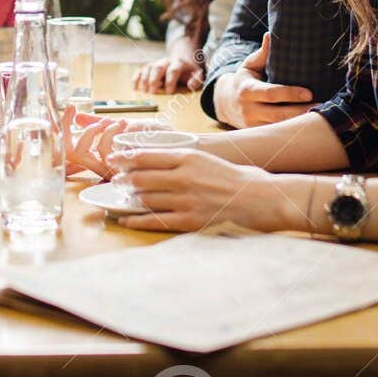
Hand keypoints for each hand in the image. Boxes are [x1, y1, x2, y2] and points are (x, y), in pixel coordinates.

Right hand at [61, 107, 169, 177]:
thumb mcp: (122, 127)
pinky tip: (122, 125)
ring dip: (97, 131)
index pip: (68, 150)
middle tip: (83, 115)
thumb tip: (76, 114)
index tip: (69, 108)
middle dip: (72, 130)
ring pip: (87, 152)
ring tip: (114, 121)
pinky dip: (110, 133)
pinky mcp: (123, 171)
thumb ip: (97, 123)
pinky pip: (106, 152)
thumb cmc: (152, 136)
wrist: (179, 144)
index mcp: (98, 158)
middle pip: (71, 154)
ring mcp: (111, 171)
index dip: (63, 129)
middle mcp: (101, 167)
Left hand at [111, 147, 287, 233]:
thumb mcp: (209, 159)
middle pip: (141, 177)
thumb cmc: (239, 178)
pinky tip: (126, 219)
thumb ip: (184, 160)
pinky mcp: (190, 220)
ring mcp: (185, 200)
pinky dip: (136, 220)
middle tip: (116, 180)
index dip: (125, 158)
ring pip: (145, 198)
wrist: (263, 199)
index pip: (146, 156)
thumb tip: (157, 162)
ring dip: (129, 199)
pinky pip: (156, 220)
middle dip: (123, 179)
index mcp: (188, 157)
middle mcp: (183, 177)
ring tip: (121, 197)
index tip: (114, 159)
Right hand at [132, 56, 203, 93]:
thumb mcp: (198, 74)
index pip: (173, 70)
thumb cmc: (190, 71)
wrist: (183, 60)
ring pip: (147, 68)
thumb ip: (197, 79)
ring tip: (144, 91)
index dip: (170, 81)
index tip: (169, 92)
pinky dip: (136, 78)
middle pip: (157, 68)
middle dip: (154, 79)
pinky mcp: (149, 68)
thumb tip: (190, 85)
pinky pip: (140, 70)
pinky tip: (135, 88)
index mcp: (178, 64)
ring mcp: (156, 64)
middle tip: (153, 92)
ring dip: (144, 80)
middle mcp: (166, 62)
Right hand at [212, 33, 311, 127]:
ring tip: (321, 117)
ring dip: (300, 123)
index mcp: (247, 91)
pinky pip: (278, 133)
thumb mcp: (249, 66)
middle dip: (301, 112)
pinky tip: (309, 126)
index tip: (309, 92)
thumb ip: (262, 53)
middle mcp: (249, 110)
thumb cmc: (243, 80)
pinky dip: (294, 130)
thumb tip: (270, 35)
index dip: (290, 94)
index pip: (271, 93)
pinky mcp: (258, 133)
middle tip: (323, 106)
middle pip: (279, 114)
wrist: (225, 103)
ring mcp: (253, 125)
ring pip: (280, 127)